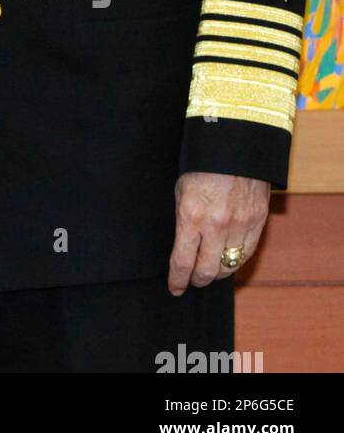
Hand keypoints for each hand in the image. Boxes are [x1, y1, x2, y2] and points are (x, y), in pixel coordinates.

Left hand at [168, 171, 269, 294]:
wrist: (234, 145)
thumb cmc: (201, 165)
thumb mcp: (181, 190)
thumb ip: (184, 220)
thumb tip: (183, 246)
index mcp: (190, 215)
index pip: (182, 261)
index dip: (177, 279)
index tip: (175, 288)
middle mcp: (215, 225)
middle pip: (206, 271)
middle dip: (196, 280)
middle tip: (191, 281)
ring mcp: (239, 225)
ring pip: (228, 266)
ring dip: (217, 274)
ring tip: (209, 273)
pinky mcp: (257, 222)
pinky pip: (246, 253)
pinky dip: (235, 262)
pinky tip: (227, 261)